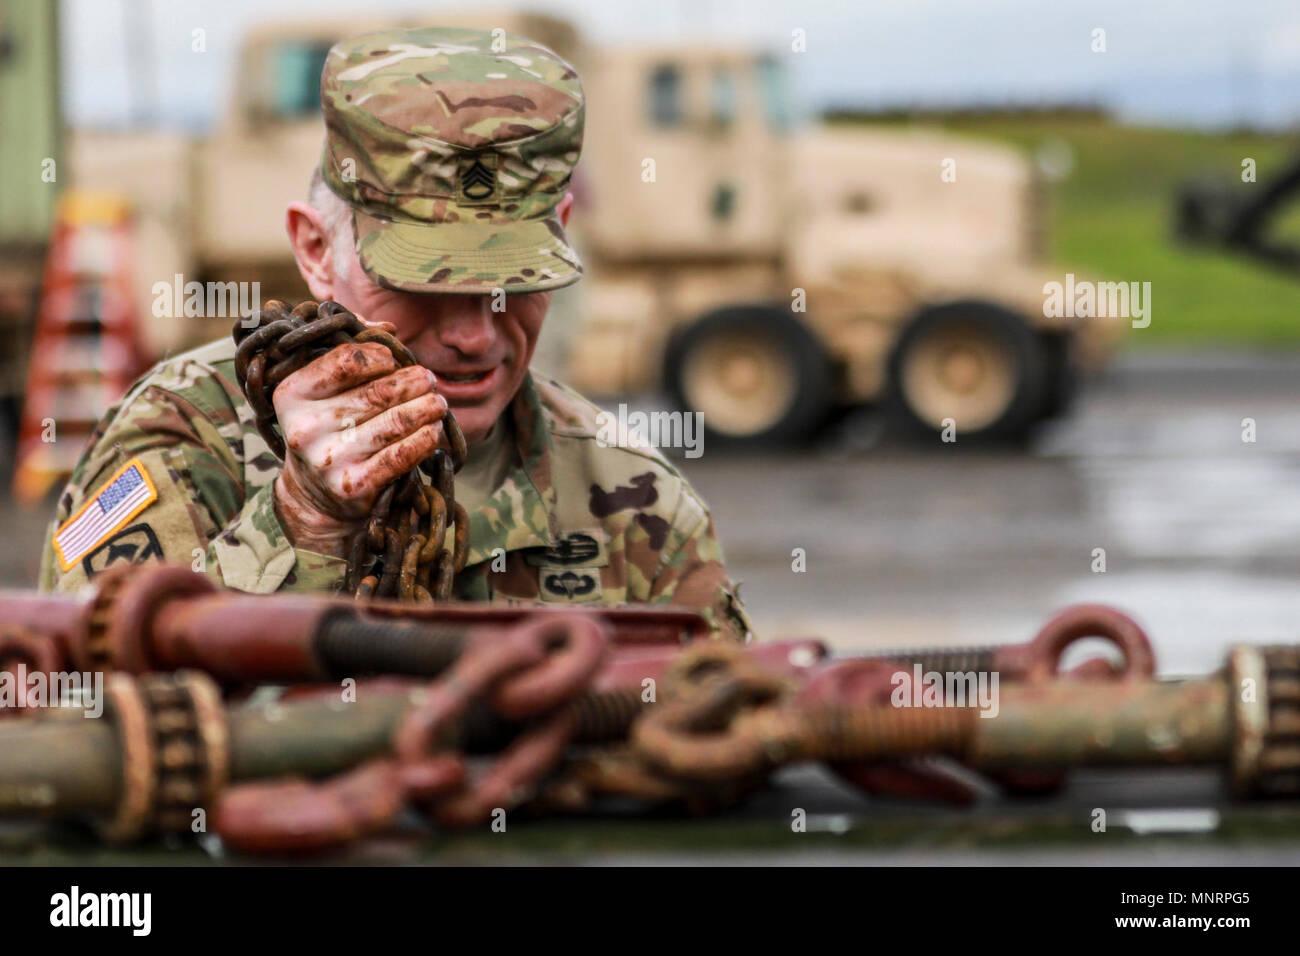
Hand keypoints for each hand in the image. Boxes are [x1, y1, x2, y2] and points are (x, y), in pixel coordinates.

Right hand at [270, 336, 446, 555]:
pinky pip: (402, 454)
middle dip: (415, 382)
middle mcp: (306, 427)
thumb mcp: (322, 392)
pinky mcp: (354, 485)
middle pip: (378, 391)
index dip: (380, 356)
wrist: (317, 497)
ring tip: (439, 403)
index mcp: (292, 394)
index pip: (346, 360)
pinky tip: (434, 430)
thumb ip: (349, 353)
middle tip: (430, 381)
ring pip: (396, 421)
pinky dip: (426, 439)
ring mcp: (330, 459)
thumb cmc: (329, 429)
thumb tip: (387, 326)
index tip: (394, 360)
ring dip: (428, 408)